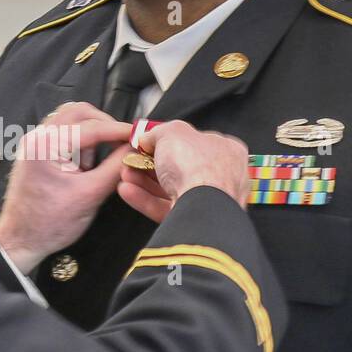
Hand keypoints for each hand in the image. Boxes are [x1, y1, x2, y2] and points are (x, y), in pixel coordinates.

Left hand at [0, 102, 131, 270]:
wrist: (21, 241)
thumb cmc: (49, 223)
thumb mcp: (90, 195)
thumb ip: (115, 167)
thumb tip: (134, 149)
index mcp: (45, 145)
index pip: (91, 126)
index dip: (119, 130)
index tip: (139, 135)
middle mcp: (37, 137)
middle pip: (79, 112)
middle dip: (104, 126)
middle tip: (122, 142)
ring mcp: (35, 143)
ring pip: (72, 121)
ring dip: (91, 135)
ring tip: (95, 164)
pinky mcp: (38, 153)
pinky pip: (64, 136)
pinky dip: (80, 144)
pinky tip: (85, 167)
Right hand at [117, 120, 250, 223]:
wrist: (201, 206)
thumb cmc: (197, 166)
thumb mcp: (172, 132)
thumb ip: (159, 131)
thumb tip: (148, 137)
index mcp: (226, 150)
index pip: (195, 141)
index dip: (169, 140)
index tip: (148, 142)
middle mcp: (221, 176)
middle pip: (180, 167)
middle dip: (151, 163)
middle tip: (132, 159)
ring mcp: (208, 200)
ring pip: (171, 188)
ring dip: (144, 181)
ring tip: (125, 174)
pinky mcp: (193, 219)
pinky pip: (165, 207)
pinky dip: (145, 199)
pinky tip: (128, 190)